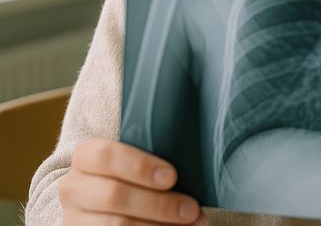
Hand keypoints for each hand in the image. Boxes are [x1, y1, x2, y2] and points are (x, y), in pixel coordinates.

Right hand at [59, 139, 207, 224]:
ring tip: (192, 224)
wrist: (103, 204)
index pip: (106, 156)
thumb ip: (154, 159)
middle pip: (114, 196)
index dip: (140, 167)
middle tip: (191, 210)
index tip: (172, 177)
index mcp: (85, 157)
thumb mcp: (136, 161)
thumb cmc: (131, 175)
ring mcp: (74, 218)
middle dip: (159, 204)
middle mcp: (73, 187)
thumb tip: (192, 170)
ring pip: (116, 225)